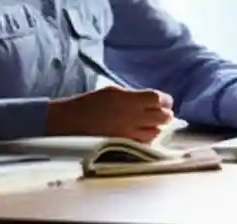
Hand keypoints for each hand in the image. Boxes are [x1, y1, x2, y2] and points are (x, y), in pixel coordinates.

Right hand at [46, 87, 173, 140]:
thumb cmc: (90, 103)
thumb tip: (151, 100)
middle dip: (165, 114)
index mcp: (129, 100)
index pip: (158, 99)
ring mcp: (128, 133)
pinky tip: (142, 134)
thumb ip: (133, 96)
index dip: (165, 100)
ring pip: (156, 132)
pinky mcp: (123, 145)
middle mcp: (131, 117)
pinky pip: (144, 143)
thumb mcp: (113, 91)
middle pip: (162, 117)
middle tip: (162, 112)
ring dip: (157, 127)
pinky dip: (147, 138)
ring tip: (152, 124)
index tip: (165, 100)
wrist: (70, 122)